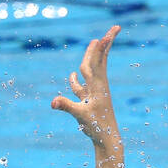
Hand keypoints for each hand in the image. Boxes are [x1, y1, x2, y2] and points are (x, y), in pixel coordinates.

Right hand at [52, 25, 123, 161]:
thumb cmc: (96, 127)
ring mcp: (93, 92)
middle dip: (104, 45)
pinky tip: (72, 76)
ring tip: (97, 42)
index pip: (98, 62)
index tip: (107, 34)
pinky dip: (76, 80)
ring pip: (92, 70)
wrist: (106, 139)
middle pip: (99, 60)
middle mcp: (97, 86)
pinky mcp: (89, 100)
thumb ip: (66, 106)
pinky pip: (81, 86)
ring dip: (93, 56)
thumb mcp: (80, 116)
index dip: (101, 47)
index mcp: (97, 86)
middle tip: (114, 29)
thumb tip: (52, 101)